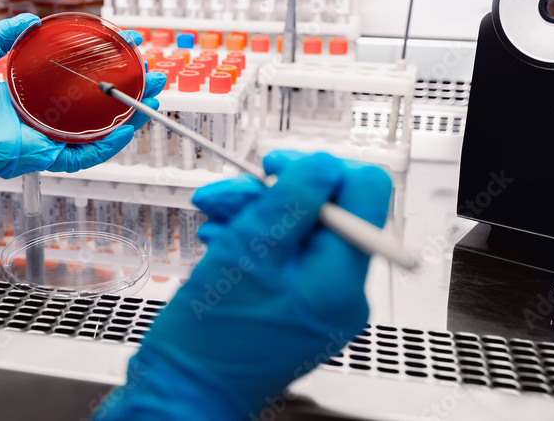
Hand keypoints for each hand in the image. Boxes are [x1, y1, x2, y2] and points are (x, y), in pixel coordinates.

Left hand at [0, 14, 165, 233]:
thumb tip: (30, 18)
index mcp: (26, 100)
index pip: (74, 81)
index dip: (101, 62)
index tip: (123, 42)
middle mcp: (39, 121)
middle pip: (94, 106)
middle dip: (127, 89)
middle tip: (153, 71)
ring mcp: (41, 140)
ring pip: (96, 131)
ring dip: (128, 115)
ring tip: (153, 96)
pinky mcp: (38, 157)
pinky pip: (80, 156)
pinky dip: (106, 145)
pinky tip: (128, 128)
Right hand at [96, 151, 390, 420]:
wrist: (186, 389)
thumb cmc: (211, 335)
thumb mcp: (250, 248)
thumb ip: (294, 198)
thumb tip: (325, 164)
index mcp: (341, 278)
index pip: (366, 192)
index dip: (319, 170)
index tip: (279, 169)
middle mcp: (343, 293)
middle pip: (327, 211)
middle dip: (273, 196)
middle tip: (231, 195)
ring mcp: (323, 304)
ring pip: (301, 233)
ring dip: (256, 216)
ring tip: (217, 221)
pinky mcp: (301, 310)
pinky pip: (289, 260)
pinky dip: (255, 243)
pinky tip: (223, 243)